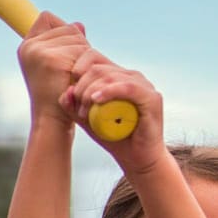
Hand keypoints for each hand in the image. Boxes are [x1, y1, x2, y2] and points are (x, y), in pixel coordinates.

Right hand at [18, 11, 89, 127]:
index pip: (47, 18)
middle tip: (80, 69)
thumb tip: (80, 25)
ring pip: (76, 37)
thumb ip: (66, 44)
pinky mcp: (51, 59)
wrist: (53, 122)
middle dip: (80, 45)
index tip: (70, 49)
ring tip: (79, 76)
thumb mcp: (58, 68)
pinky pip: (80, 50)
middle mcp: (30, 46)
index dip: (63, 29)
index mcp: (27, 46)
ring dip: (86, 55)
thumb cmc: (58, 98)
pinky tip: (81, 80)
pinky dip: (86, 64)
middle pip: (67, 27)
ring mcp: (39, 51)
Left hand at [63, 53, 166, 176]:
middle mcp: (131, 76)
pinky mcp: (152, 98)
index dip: (76, 70)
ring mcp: (143, 85)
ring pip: (109, 76)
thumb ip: (73, 106)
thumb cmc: (115, 139)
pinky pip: (127, 87)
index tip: (71, 95)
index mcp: (118, 75)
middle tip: (78, 110)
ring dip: (91, 92)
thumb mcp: (87, 121)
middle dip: (81, 86)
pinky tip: (96, 100)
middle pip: (97, 67)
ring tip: (85, 112)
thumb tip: (66, 92)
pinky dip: (109, 91)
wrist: (138, 160)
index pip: (92, 57)